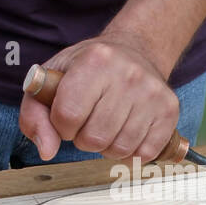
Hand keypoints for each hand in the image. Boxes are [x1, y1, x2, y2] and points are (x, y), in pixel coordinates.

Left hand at [19, 34, 178, 162]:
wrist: (135, 50)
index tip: (67, 115)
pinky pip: (144, 153)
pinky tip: (126, 131)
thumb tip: (47, 151)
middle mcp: (128, 74)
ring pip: (119, 149)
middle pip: (94, 138)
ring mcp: (152, 93)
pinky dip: (130, 151)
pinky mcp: (170, 110)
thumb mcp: (52, 80)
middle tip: (88, 121)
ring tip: (107, 125)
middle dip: (83, 138)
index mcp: (95, 60)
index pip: (67, 116)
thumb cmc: (87, 69)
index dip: (61, 125)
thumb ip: (35, 115)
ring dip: (106, 146)